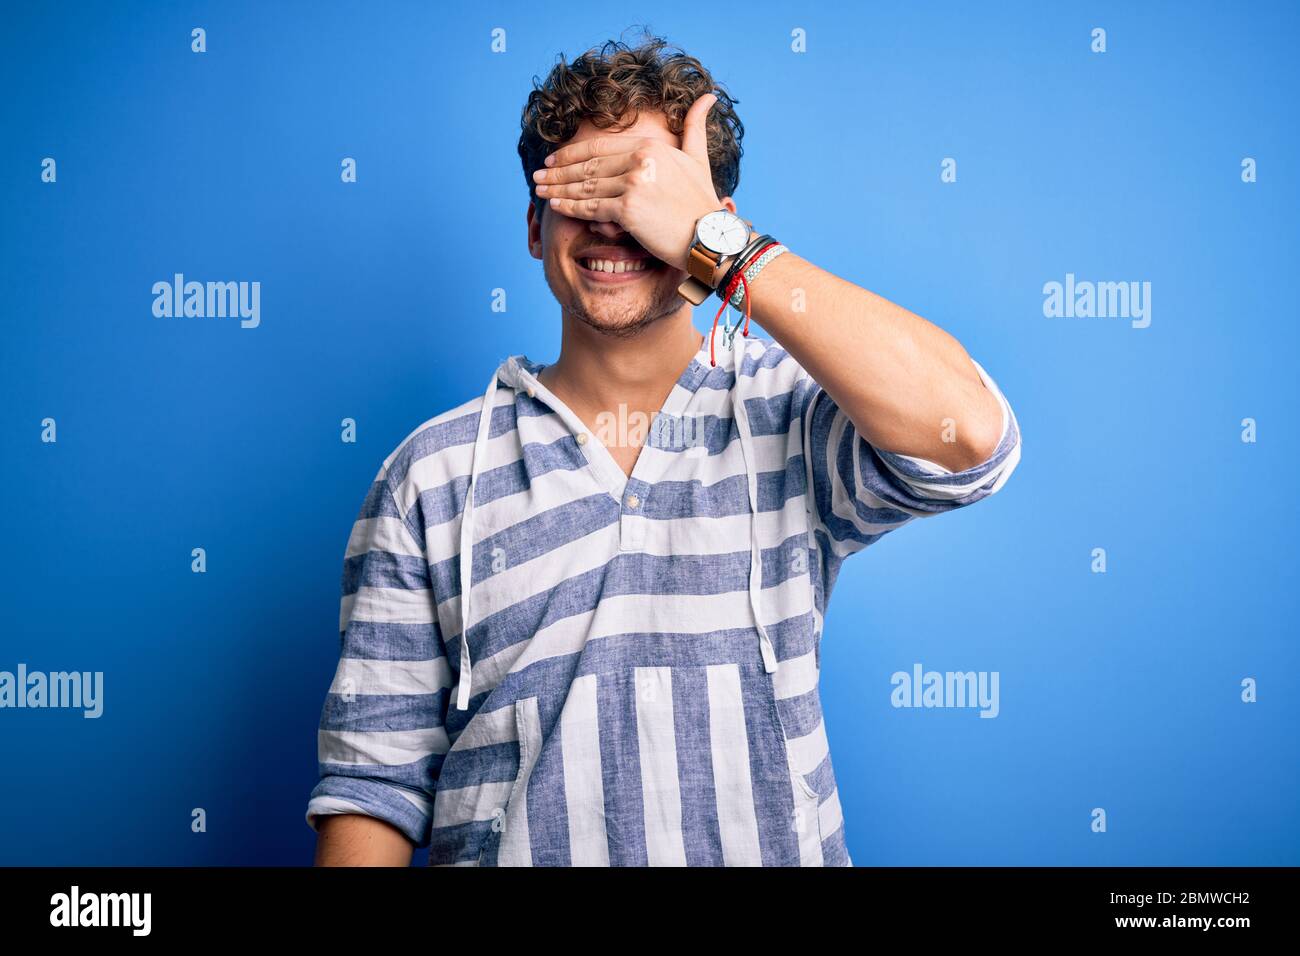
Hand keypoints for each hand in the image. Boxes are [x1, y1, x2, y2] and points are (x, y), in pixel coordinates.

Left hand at [531, 93, 725, 270]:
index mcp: (650, 146)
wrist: (712, 237)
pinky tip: (554, 206)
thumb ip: (695, 127)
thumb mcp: (698, 158)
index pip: (600, 147)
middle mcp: (640, 160)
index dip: (572, 153)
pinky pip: (590, 208)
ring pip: (585, 186)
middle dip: (558, 171)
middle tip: (537, 176)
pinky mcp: (628, 210)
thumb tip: (707, 96)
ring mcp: (633, 184)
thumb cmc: (703, 202)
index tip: (554, 159)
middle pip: (588, 165)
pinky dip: (569, 207)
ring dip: (557, 188)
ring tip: (539, 190)